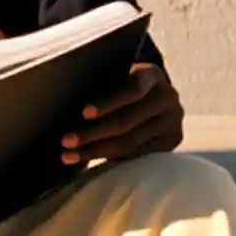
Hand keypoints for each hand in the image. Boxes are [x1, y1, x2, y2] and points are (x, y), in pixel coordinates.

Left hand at [60, 64, 182, 164]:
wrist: (155, 97)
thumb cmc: (124, 83)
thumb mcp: (119, 75)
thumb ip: (104, 84)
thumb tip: (63, 96)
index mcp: (152, 74)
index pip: (132, 89)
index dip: (108, 102)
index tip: (83, 113)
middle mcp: (168, 97)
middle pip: (127, 121)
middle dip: (92, 133)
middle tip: (66, 141)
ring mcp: (173, 122)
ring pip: (130, 143)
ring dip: (95, 151)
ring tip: (68, 155)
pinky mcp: (173, 142)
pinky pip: (137, 155)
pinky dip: (112, 158)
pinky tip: (90, 160)